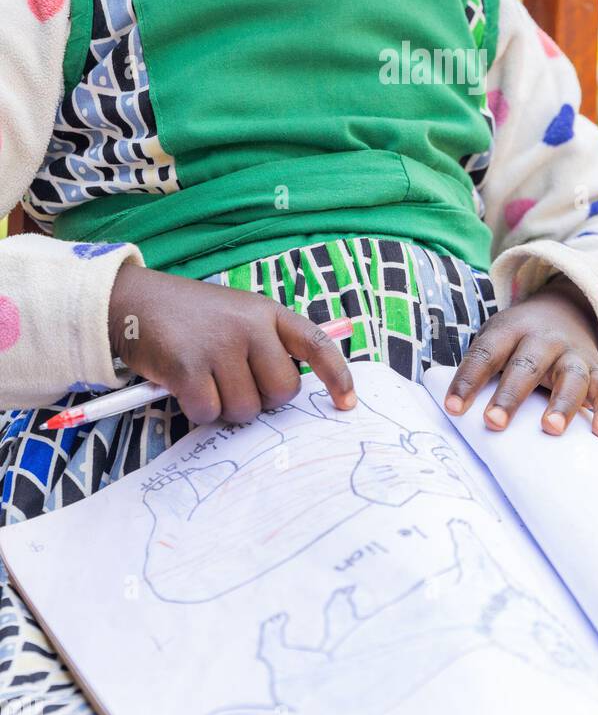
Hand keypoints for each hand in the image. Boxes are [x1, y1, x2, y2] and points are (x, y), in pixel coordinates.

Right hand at [109, 263, 355, 425]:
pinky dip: (197, 409)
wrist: (134, 302)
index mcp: (268, 313)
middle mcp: (250, 326)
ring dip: (225, 407)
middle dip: (261, 400)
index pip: (315, 344)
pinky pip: (209, 413)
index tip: (347, 403)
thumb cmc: (192, 318)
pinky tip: (184, 384)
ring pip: (246, 409)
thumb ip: (267, 346)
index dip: (337, 375)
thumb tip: (286, 395)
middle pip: (282, 392)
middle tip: (234, 384)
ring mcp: (220, 345)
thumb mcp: (238, 315)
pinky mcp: (188, 366)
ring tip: (206, 379)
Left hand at [443, 272, 597, 438]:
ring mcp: (573, 355)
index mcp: (511, 330)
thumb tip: (456, 413)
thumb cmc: (518, 341)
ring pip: (571, 377)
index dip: (468, 380)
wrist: (564, 311)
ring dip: (561, 403)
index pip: (486, 353)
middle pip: (527, 365)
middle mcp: (544, 340)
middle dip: (510, 395)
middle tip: (494, 422)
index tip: (453, 408)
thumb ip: (482, 369)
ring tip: (549, 428)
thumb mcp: (497, 339)